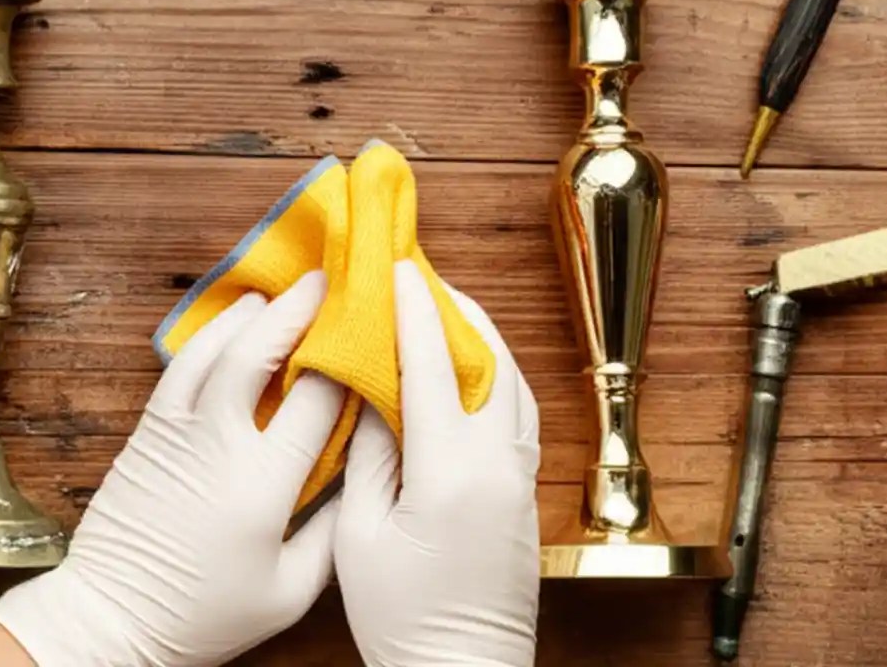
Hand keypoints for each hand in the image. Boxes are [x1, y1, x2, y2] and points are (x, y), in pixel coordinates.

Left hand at [0, 271, 344, 665]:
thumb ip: (333, 531)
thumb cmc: (205, 613)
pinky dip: (206, 339)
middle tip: (325, 283)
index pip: (316, 396)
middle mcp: (217, 442)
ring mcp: (175, 431)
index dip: (346, 359)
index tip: (369, 335)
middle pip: (257, 352)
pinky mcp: (147, 433)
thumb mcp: (289, 592)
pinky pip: (178, 368)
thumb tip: (363, 478)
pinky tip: (225, 329)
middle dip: (295, 311)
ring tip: (274, 297)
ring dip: (247, 316)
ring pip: (211, 350)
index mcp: (262, 482)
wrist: (115, 618)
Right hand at [334, 260, 540, 665]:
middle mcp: (498, 465)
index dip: (412, 312)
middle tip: (425, 281)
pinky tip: (472, 376)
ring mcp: (521, 481)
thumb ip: (369, 456)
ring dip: (483, 342)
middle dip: (457, 313)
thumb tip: (374, 398)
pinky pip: (519, 417)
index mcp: (450, 470)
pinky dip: (497, 380)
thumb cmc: (401, 617)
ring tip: (449, 317)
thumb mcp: (360, 534)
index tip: (398, 270)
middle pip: (489, 362)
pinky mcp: (526, 498)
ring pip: (514, 386)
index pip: (432, 367)